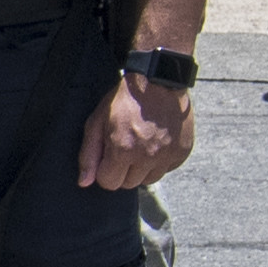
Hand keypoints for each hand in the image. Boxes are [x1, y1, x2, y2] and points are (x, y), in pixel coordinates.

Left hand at [84, 73, 195, 189]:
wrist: (159, 82)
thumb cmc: (123, 101)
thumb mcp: (97, 122)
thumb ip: (89, 154)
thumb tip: (84, 183)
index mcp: (123, 150)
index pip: (109, 183)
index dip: (105, 170)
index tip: (108, 155)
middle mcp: (147, 157)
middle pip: (129, 184)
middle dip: (122, 170)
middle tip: (124, 147)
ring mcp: (168, 155)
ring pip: (149, 179)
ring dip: (142, 168)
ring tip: (140, 145)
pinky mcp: (183, 152)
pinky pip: (167, 169)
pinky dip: (160, 161)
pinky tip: (156, 142)